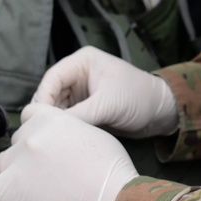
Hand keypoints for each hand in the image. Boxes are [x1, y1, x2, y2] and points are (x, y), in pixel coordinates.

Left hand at [0, 103, 137, 200]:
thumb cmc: (113, 173)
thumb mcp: (94, 134)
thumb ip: (68, 129)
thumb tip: (59, 139)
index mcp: (50, 118)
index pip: (28, 116)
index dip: (37, 132)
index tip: (46, 147)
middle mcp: (29, 137)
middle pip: (16, 142)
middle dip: (29, 155)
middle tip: (49, 174)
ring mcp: (15, 164)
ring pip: (3, 164)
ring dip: (16, 174)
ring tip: (38, 191)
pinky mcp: (6, 193)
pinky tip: (12, 198)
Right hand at [32, 46, 178, 138]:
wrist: (161, 112)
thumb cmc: (139, 98)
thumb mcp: (108, 105)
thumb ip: (80, 115)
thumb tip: (52, 128)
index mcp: (82, 61)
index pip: (52, 78)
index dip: (43, 99)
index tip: (40, 120)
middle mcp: (78, 74)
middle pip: (51, 93)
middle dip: (47, 113)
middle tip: (44, 133)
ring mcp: (81, 91)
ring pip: (57, 107)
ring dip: (56, 122)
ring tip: (53, 138)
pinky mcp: (86, 107)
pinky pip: (68, 117)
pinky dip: (65, 127)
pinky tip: (64, 139)